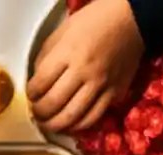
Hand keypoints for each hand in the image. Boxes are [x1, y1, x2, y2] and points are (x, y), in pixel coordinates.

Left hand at [28, 0, 143, 132]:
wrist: (131, 20)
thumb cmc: (94, 22)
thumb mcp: (62, 32)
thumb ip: (46, 57)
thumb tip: (36, 81)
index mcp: (67, 53)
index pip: (40, 84)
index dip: (30, 94)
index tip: (31, 95)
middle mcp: (84, 71)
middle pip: (53, 104)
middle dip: (39, 113)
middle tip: (36, 113)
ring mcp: (101, 84)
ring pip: (72, 116)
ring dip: (55, 126)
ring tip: (48, 124)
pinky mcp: (115, 93)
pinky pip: (94, 117)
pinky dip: (78, 126)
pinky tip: (70, 124)